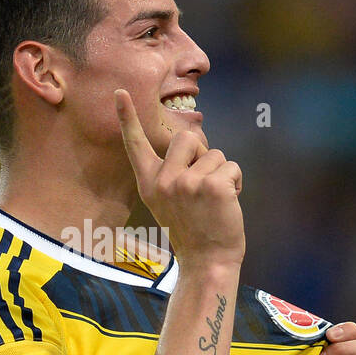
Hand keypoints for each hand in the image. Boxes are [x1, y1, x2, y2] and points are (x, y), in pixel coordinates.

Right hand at [115, 88, 244, 268]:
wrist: (207, 262)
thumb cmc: (193, 230)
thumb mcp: (168, 202)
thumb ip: (172, 174)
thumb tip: (196, 146)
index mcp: (149, 183)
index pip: (135, 145)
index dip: (127, 117)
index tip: (120, 92)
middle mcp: (163, 181)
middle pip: (187, 138)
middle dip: (202, 154)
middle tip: (203, 186)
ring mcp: (187, 183)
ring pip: (215, 155)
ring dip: (222, 174)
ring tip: (214, 202)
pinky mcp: (212, 186)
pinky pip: (231, 167)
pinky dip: (236, 183)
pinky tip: (226, 205)